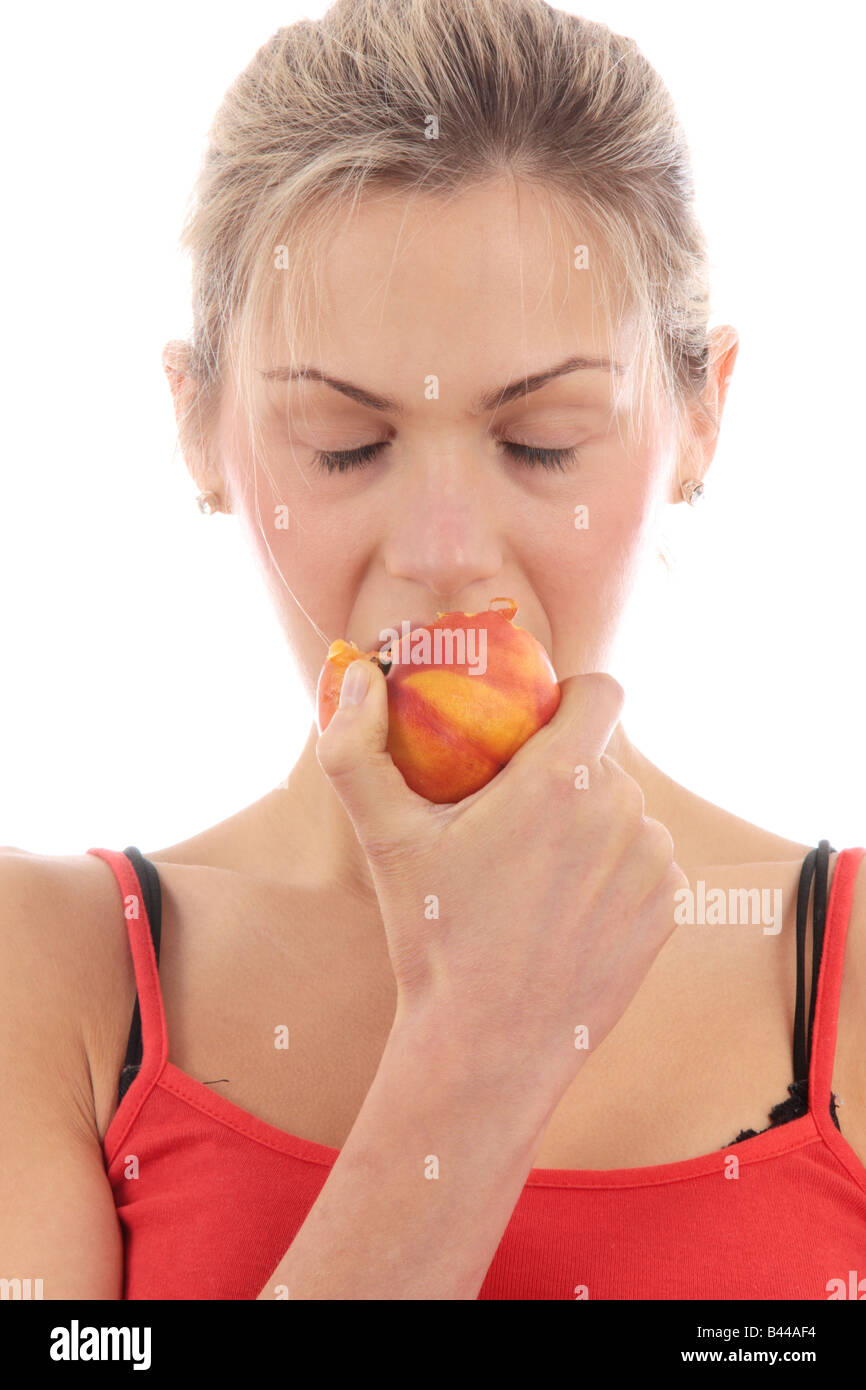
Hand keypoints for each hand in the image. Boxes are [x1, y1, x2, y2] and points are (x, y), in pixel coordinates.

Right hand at [316, 658, 686, 1106]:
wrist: (488, 1046)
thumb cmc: (432, 935)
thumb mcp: (384, 838)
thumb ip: (356, 747)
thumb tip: (353, 673)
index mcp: (564, 778)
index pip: (603, 691)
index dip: (572, 697)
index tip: (535, 725)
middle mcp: (624, 811)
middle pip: (602, 758)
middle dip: (562, 773)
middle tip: (508, 816)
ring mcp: (653, 863)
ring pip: (625, 811)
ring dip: (589, 823)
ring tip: (533, 873)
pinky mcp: (668, 908)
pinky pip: (644, 862)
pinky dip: (611, 871)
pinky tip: (564, 910)